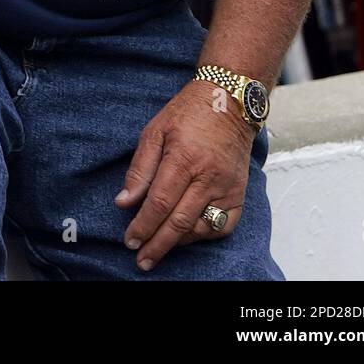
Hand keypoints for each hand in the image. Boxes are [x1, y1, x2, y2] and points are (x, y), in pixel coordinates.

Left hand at [114, 79, 254, 271]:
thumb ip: (139, 169)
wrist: (228, 104)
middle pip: (180, 221)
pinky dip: (203, 236)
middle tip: (141, 260)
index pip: (159, 202)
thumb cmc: (187, 114)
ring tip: (158, 250)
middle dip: (158, 244)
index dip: (143, 225)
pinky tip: (186, 238)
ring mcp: (227, 188)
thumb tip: (123, 202)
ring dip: (179, 243)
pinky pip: (223, 225)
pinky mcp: (239, 194)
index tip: (130, 240)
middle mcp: (209, 177)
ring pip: (201, 228)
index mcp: (184, 158)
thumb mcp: (154, 131)